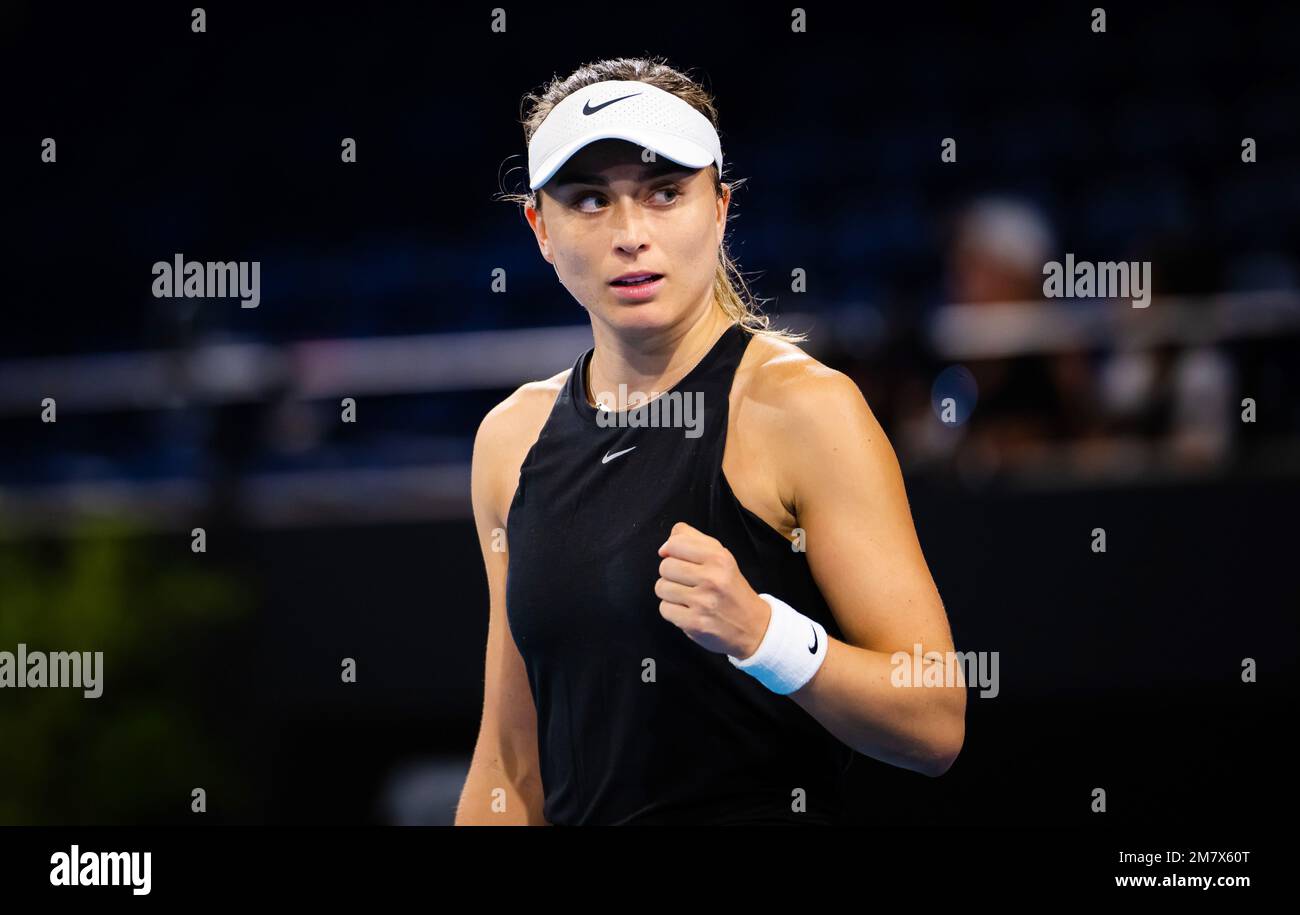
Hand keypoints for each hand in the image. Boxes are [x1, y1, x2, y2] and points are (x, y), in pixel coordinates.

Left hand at [655, 521, 770, 657]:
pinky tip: (687, 610)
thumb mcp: (721, 557)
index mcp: (719, 558)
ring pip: (661, 587)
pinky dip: (672, 611)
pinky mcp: (694, 623)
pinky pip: (664, 609)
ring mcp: (703, 602)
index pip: (675, 543)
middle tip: (687, 581)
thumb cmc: (731, 589)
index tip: (678, 558)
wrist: (754, 626)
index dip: (671, 550)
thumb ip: (693, 540)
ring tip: (687, 596)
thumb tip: (664, 548)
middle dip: (671, 574)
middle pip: (665, 566)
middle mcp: (712, 578)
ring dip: (670, 593)